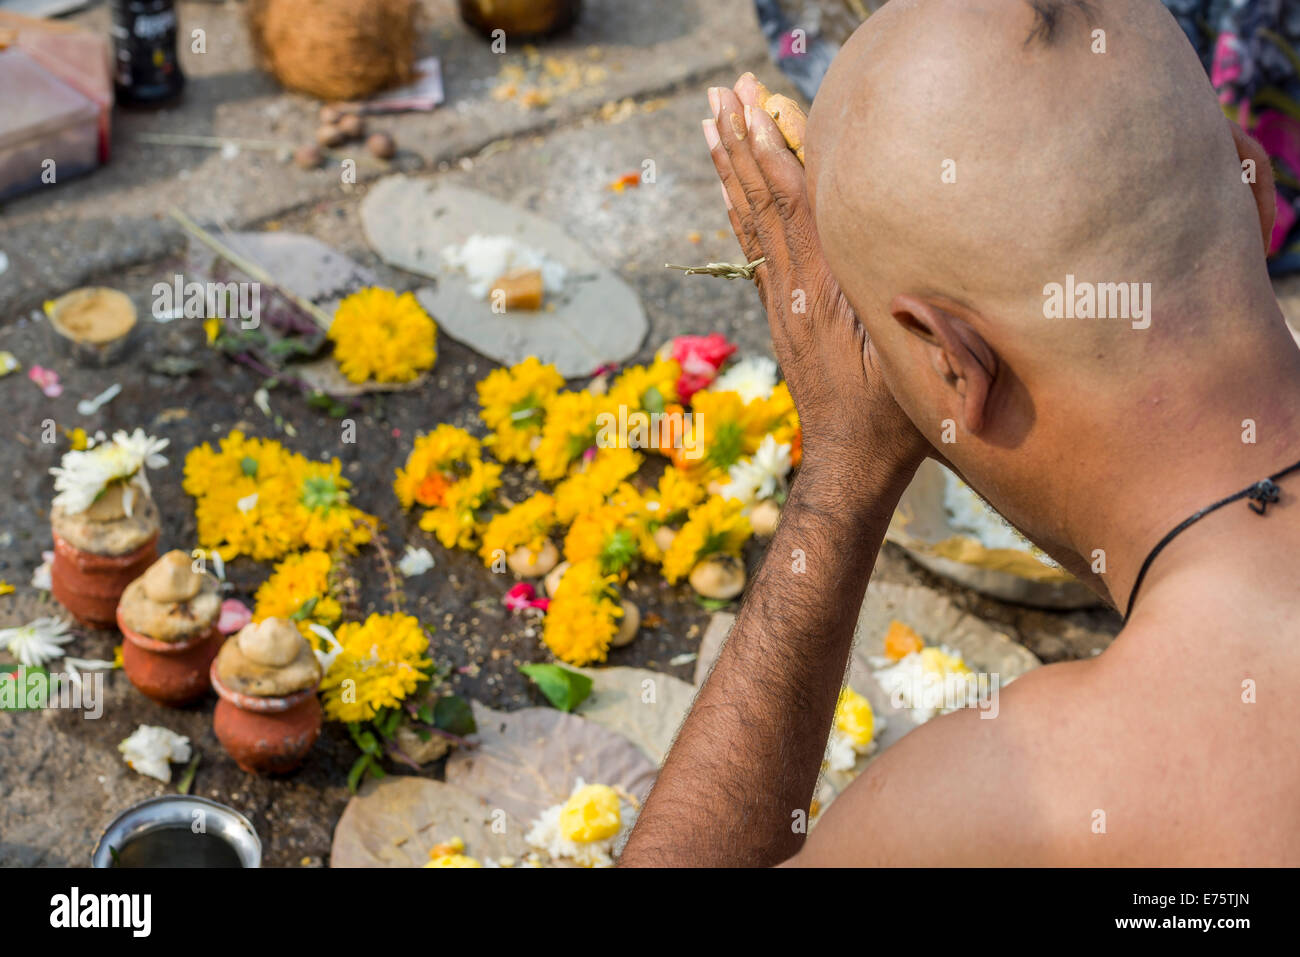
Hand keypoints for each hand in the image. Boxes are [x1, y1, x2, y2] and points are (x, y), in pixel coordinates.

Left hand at [704, 75, 928, 475]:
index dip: (770, 151)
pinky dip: (739, 209)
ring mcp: (782, 303)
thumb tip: (904, 246)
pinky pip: (752, 250)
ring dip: (730, 167)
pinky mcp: (780, 316)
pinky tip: (731, 184)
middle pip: (761, 201)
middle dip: (738, 141)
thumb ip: (908, 307)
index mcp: (826, 292)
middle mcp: (794, 290)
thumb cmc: (895, 418)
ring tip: (708, 120)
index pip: (792, 206)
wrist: (849, 464)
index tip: (750, 104)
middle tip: (718, 91)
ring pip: (749, 222)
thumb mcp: (915, 361)